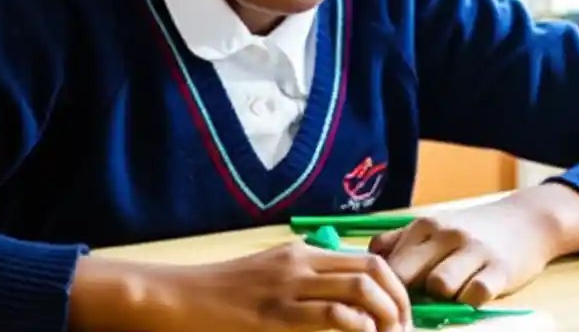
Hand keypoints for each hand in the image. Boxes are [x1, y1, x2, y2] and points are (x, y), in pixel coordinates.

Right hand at [69, 243, 410, 331]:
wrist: (177, 298)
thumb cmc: (220, 295)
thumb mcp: (268, 276)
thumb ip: (304, 282)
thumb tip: (345, 306)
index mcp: (303, 253)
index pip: (369, 259)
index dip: (395, 287)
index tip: (402, 316)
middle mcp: (302, 264)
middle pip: (375, 272)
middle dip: (400, 303)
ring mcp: (290, 288)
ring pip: (362, 291)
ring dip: (387, 318)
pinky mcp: (277, 316)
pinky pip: (333, 317)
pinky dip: (358, 329)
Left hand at [369, 184, 578, 306]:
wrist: (527, 220)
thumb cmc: (472, 229)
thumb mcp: (435, 225)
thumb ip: (400, 240)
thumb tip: (368, 257)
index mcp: (425, 225)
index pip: (388, 264)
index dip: (387, 288)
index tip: (392, 300)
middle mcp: (446, 234)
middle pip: (408, 276)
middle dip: (409, 297)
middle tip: (417, 309)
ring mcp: (474, 250)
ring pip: (439, 286)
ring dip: (441, 299)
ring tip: (449, 297)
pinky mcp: (500, 269)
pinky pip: (474, 295)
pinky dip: (470, 301)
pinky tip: (473, 294)